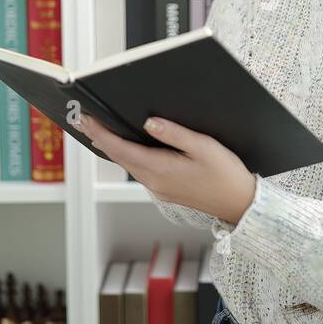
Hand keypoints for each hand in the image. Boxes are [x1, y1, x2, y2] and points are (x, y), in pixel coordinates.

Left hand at [72, 113, 256, 224]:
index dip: (101, 133)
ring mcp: (159, 188)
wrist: (239, 203)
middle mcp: (154, 181)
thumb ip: (174, 133)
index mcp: (161, 169)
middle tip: (83, 120)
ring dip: (112, 147)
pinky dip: (126, 156)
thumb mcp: (203, 147)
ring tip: (98, 130)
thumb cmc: (226, 174)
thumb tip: (148, 122)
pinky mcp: (165, 190)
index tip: (86, 119)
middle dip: (100, 138)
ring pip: (128, 165)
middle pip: (119, 157)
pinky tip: (126, 147)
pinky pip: (139, 170)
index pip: (121, 149)